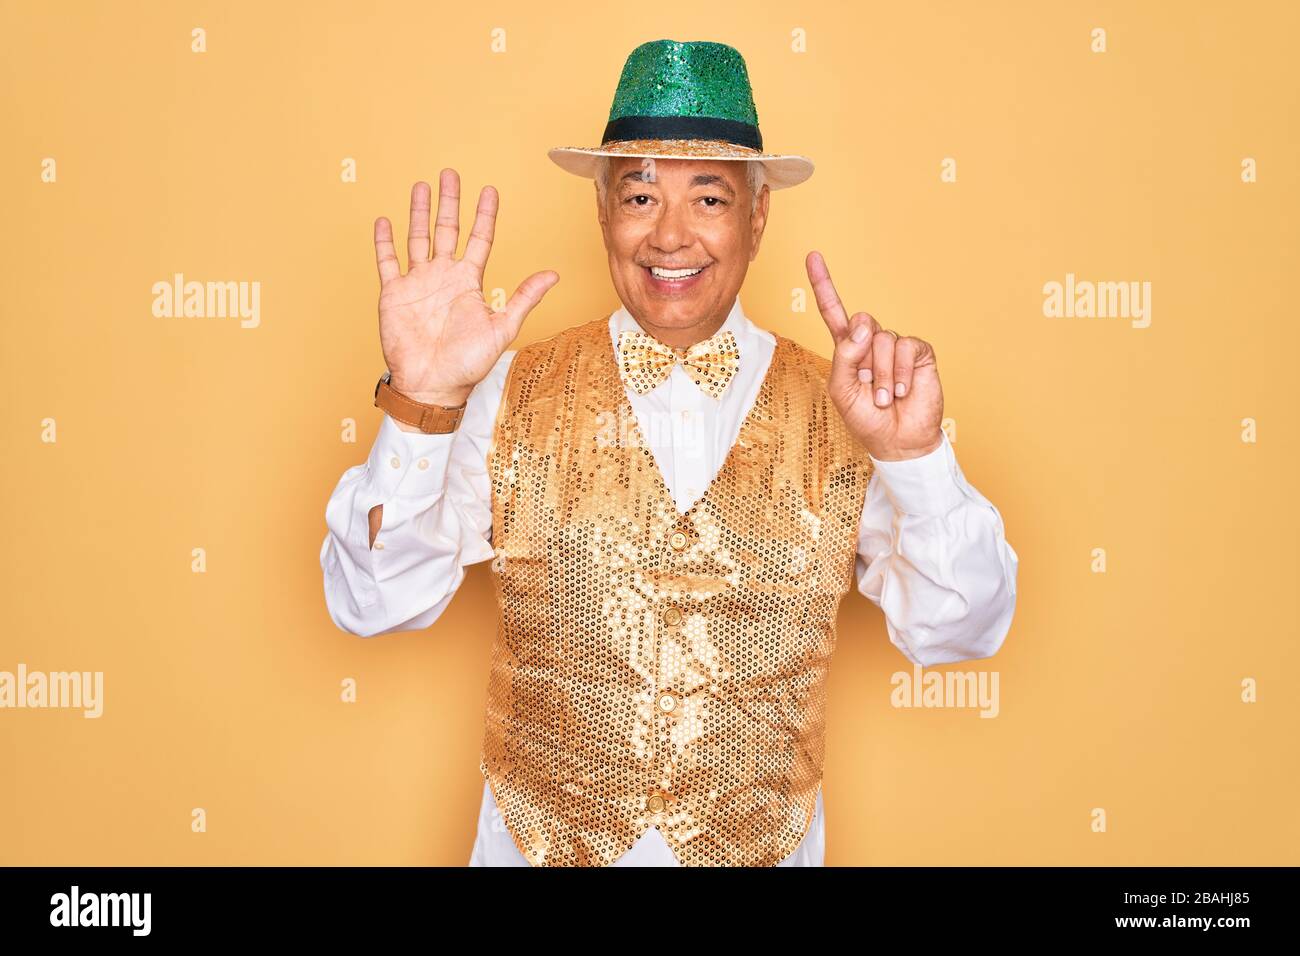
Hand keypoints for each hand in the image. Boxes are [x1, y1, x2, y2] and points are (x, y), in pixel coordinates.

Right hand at [373, 169, 558, 406]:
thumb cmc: (468, 364)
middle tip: (450, 173)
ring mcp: (418, 283)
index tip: (489, 191)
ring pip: (417, 237)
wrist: (432, 385)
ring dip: (419, 212)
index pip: (479, 240)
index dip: (484, 215)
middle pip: (447, 230)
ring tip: (422, 186)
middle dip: (449, 202)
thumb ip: (524, 298)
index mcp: (469, 282)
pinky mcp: (394, 294)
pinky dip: (384, 242)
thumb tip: (553, 275)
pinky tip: (384, 220)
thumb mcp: (502, 328)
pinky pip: (387, 262)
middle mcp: (444, 277)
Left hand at [806, 251, 943, 460]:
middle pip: (861, 322)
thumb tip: (863, 325)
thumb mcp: (841, 390)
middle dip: (862, 358)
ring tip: (884, 397)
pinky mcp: (918, 353)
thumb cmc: (867, 419)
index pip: (833, 311)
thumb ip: (844, 355)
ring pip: (882, 340)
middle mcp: (871, 342)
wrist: (899, 440)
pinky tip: (902, 391)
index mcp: (847, 349)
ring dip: (882, 375)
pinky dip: (901, 373)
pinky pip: (906, 347)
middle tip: (867, 386)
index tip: (812, 256)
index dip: (823, 284)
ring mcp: (896, 346)